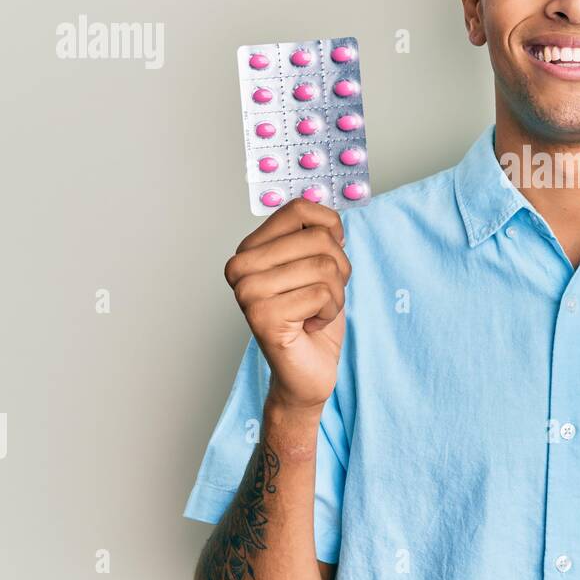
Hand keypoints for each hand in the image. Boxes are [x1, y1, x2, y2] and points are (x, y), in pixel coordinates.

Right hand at [223, 199, 350, 411]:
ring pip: (324, 266)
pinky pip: (321, 294)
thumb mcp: (320, 265)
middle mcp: (240, 266)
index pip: (300, 208)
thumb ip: (318, 234)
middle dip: (338, 268)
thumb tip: (330, 211)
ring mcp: (247, 291)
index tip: (328, 255)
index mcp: (250, 248)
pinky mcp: (261, 316)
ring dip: (335, 294)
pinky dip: (328, 312)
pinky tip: (309, 326)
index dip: (330, 229)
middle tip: (323, 294)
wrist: (306, 371)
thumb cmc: (313, 317)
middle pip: (318, 238)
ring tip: (315, 311)